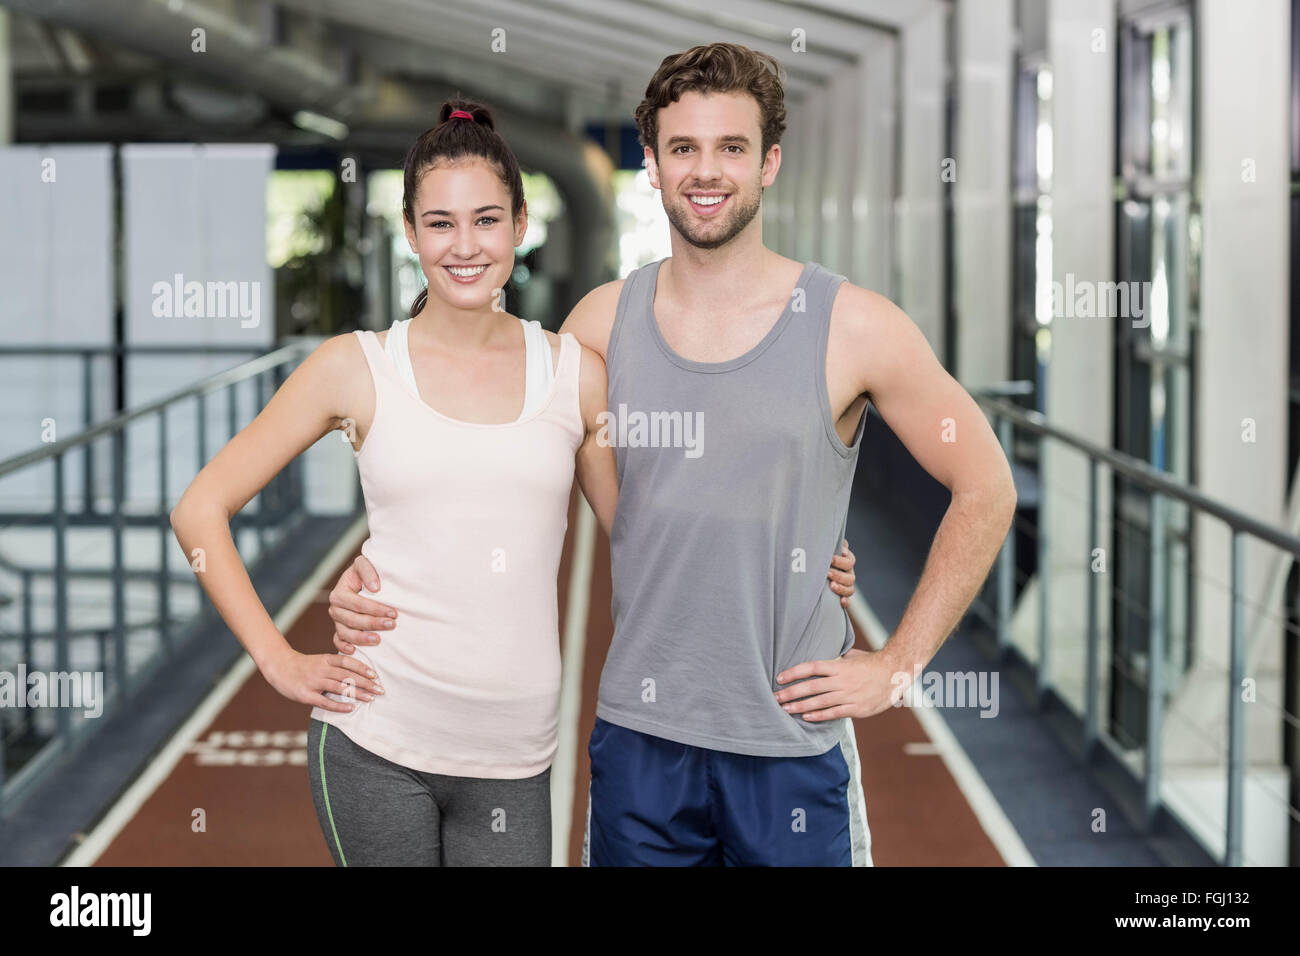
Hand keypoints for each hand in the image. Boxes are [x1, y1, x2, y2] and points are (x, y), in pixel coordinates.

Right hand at [262, 646, 384, 712]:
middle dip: (366, 683)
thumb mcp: (321, 660)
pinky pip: (325, 702)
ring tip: (371, 698)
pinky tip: (351, 708)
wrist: (279, 667)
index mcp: (326, 659)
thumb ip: (336, 665)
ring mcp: (313, 682)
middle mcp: (321, 669)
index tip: (376, 675)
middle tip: (381, 690)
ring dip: (357, 693)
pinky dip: (339, 705)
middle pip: (348, 675)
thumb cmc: (304, 665)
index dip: (363, 668)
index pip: (348, 662)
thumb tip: (360, 672)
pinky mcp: (306, 695)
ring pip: (339, 687)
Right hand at [328, 553, 396, 654]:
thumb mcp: (364, 564)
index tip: (393, 612)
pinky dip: (343, 646)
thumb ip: (368, 571)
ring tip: (378, 640)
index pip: (357, 603)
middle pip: (352, 619)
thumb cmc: (365, 573)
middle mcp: (335, 607)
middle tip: (391, 625)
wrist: (361, 579)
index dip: (375, 609)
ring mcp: (337, 620)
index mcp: (339, 592)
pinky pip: (337, 640)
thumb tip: (374, 588)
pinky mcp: (339, 629)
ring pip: (345, 632)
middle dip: (373, 623)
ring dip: (361, 638)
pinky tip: (354, 650)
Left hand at [773, 647, 903, 720]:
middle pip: (811, 687)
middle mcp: (842, 680)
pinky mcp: (857, 708)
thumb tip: (824, 655)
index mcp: (839, 666)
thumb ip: (837, 658)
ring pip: (820, 702)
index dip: (794, 672)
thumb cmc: (872, 663)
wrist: (896, 673)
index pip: (811, 667)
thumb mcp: (853, 656)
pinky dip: (819, 715)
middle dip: (791, 693)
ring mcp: (849, 695)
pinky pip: (834, 713)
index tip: (780, 677)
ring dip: (800, 706)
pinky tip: (806, 717)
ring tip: (785, 709)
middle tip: (775, 697)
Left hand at [827, 538, 856, 607]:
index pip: (850, 560)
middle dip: (839, 573)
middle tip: (827, 572)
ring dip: (841, 587)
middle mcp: (848, 574)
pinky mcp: (842, 598)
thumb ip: (830, 545)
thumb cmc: (820, 560)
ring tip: (831, 585)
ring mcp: (846, 586)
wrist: (816, 578)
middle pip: (850, 575)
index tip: (837, 554)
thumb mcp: (824, 551)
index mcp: (846, 562)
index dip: (845, 558)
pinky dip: (846, 602)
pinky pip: (848, 601)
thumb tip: (837, 539)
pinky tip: (841, 601)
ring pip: (850, 588)